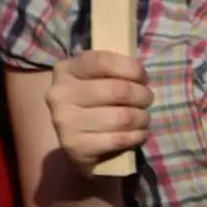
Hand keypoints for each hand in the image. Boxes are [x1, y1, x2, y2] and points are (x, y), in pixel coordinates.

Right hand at [40, 50, 152, 176]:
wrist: (77, 138)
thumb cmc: (95, 100)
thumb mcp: (99, 76)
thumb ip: (115, 69)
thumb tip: (139, 73)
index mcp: (66, 69)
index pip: (103, 61)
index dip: (132, 68)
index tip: (142, 77)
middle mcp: (60, 93)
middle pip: (118, 90)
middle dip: (142, 95)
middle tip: (146, 100)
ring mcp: (64, 121)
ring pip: (121, 117)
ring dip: (142, 118)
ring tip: (142, 118)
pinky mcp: (75, 145)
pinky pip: (119, 139)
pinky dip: (136, 136)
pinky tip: (137, 133)